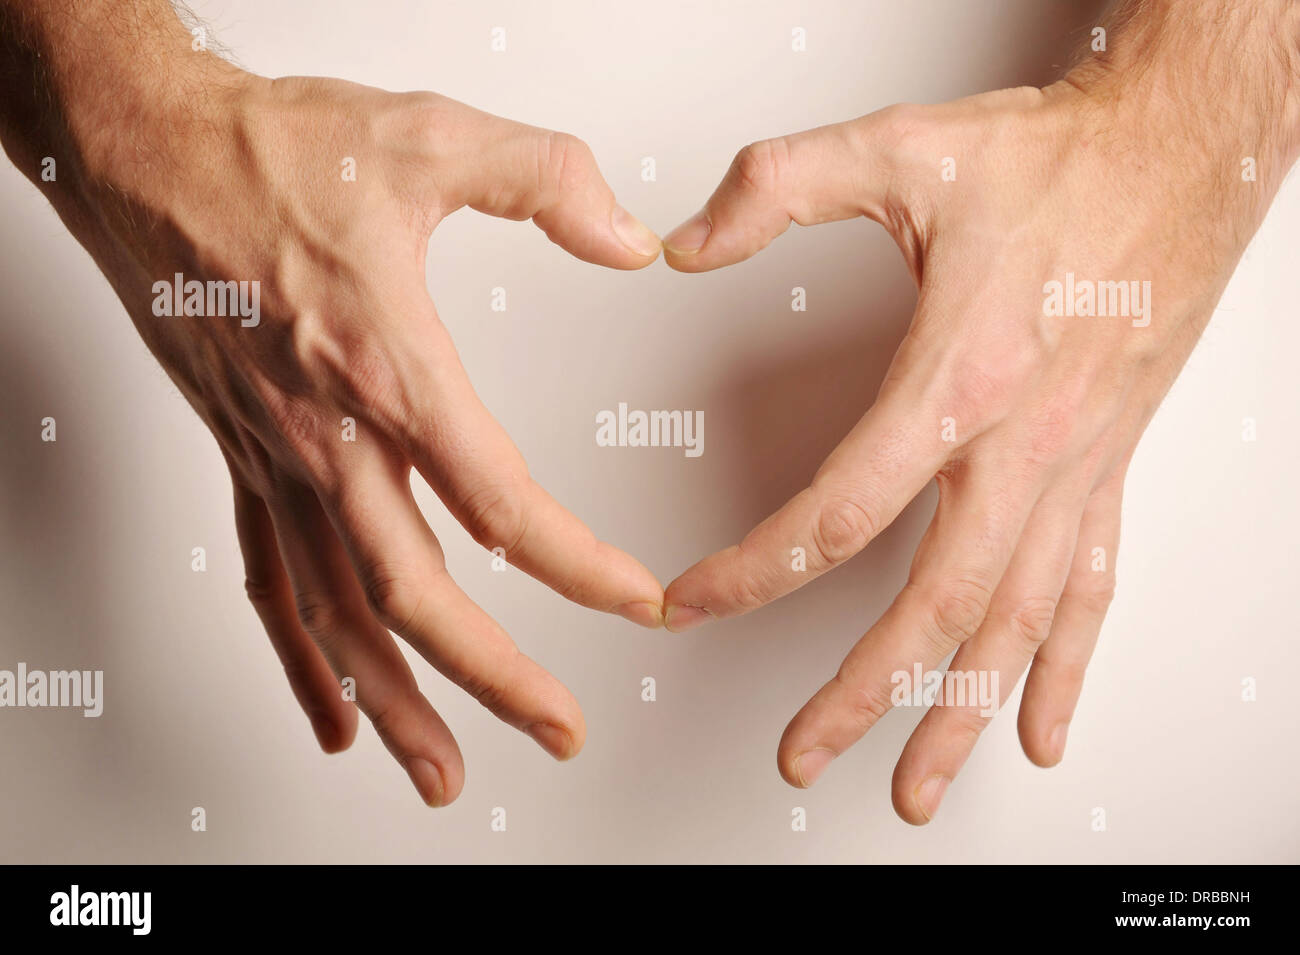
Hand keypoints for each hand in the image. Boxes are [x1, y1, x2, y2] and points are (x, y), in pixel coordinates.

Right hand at [4, 6, 664, 805]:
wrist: (143, 152)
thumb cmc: (267, 150)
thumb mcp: (426, 137)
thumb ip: (543, 179)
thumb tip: (626, 236)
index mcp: (384, 364)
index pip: (499, 499)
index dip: (578, 563)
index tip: (634, 600)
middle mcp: (326, 434)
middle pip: (413, 591)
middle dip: (492, 674)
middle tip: (558, 729)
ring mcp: (277, 458)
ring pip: (336, 612)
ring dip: (396, 700)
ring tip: (444, 770)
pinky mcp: (245, 460)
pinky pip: (272, 583)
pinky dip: (303, 661)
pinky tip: (336, 714)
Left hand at [659, 0, 1298, 820]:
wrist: (1184, 147)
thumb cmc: (1059, 156)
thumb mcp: (900, 148)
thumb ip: (778, 187)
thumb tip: (688, 243)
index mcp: (961, 377)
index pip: (838, 511)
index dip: (753, 571)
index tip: (695, 602)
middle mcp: (1024, 443)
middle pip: (933, 604)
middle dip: (864, 694)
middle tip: (804, 753)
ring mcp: (1075, 467)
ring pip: (1017, 622)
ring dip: (960, 712)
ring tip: (916, 787)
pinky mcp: (1108, 466)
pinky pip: (1090, 590)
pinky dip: (1065, 668)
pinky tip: (1041, 724)